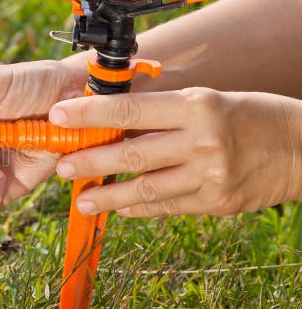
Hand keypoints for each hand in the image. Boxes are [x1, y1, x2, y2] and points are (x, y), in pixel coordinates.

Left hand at [49, 87, 301, 216]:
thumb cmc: (251, 116)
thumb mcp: (208, 101)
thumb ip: (163, 113)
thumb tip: (111, 120)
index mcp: (197, 106)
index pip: (130, 108)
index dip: (89, 113)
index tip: (58, 116)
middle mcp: (203, 141)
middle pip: (132, 153)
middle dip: (91, 161)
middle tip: (62, 167)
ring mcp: (210, 176)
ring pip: (145, 188)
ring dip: (108, 195)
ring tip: (82, 200)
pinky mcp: (217, 203)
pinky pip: (167, 207)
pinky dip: (139, 207)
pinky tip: (120, 208)